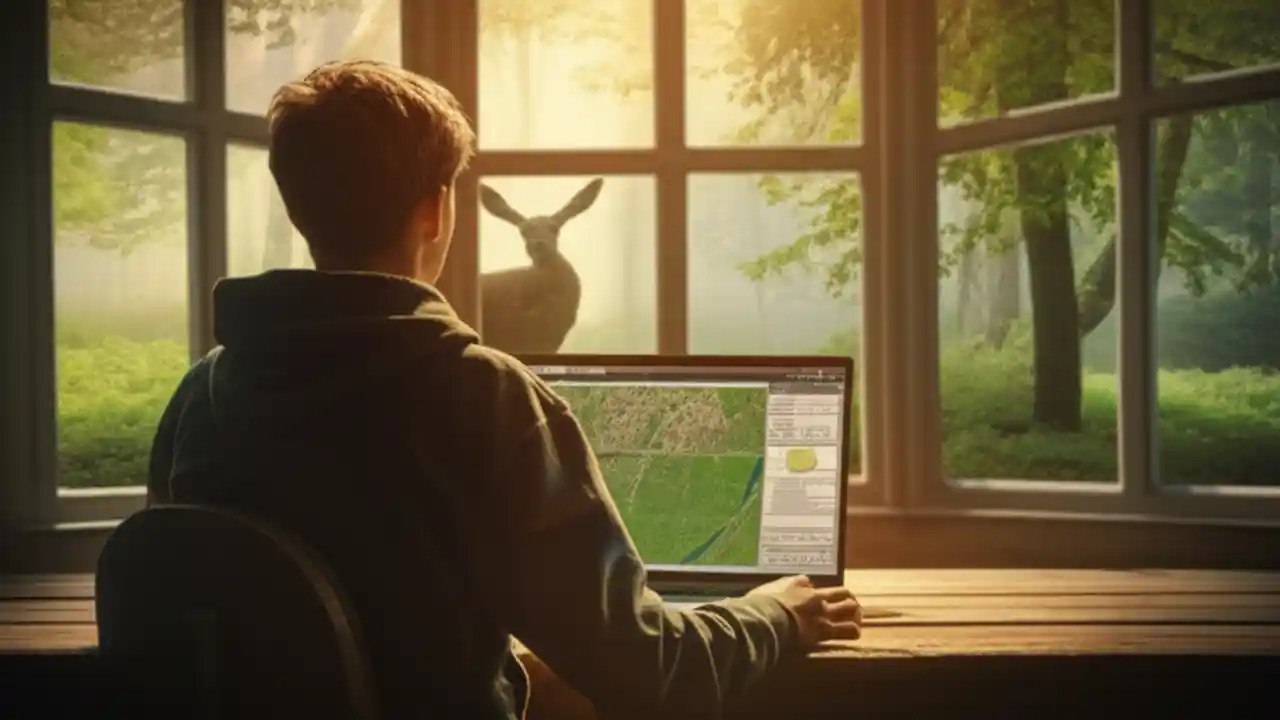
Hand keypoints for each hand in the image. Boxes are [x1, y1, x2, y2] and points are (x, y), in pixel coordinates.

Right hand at [747, 575, 861, 646]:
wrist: (766, 618)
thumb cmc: (757, 607)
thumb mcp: (759, 593)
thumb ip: (764, 593)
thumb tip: (757, 594)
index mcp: (795, 584)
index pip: (807, 582)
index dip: (811, 589)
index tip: (809, 595)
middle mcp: (813, 595)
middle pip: (839, 591)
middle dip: (846, 597)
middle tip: (847, 604)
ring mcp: (822, 612)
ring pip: (850, 608)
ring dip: (854, 613)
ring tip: (855, 619)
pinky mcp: (825, 630)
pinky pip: (848, 630)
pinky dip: (853, 631)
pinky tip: (853, 633)